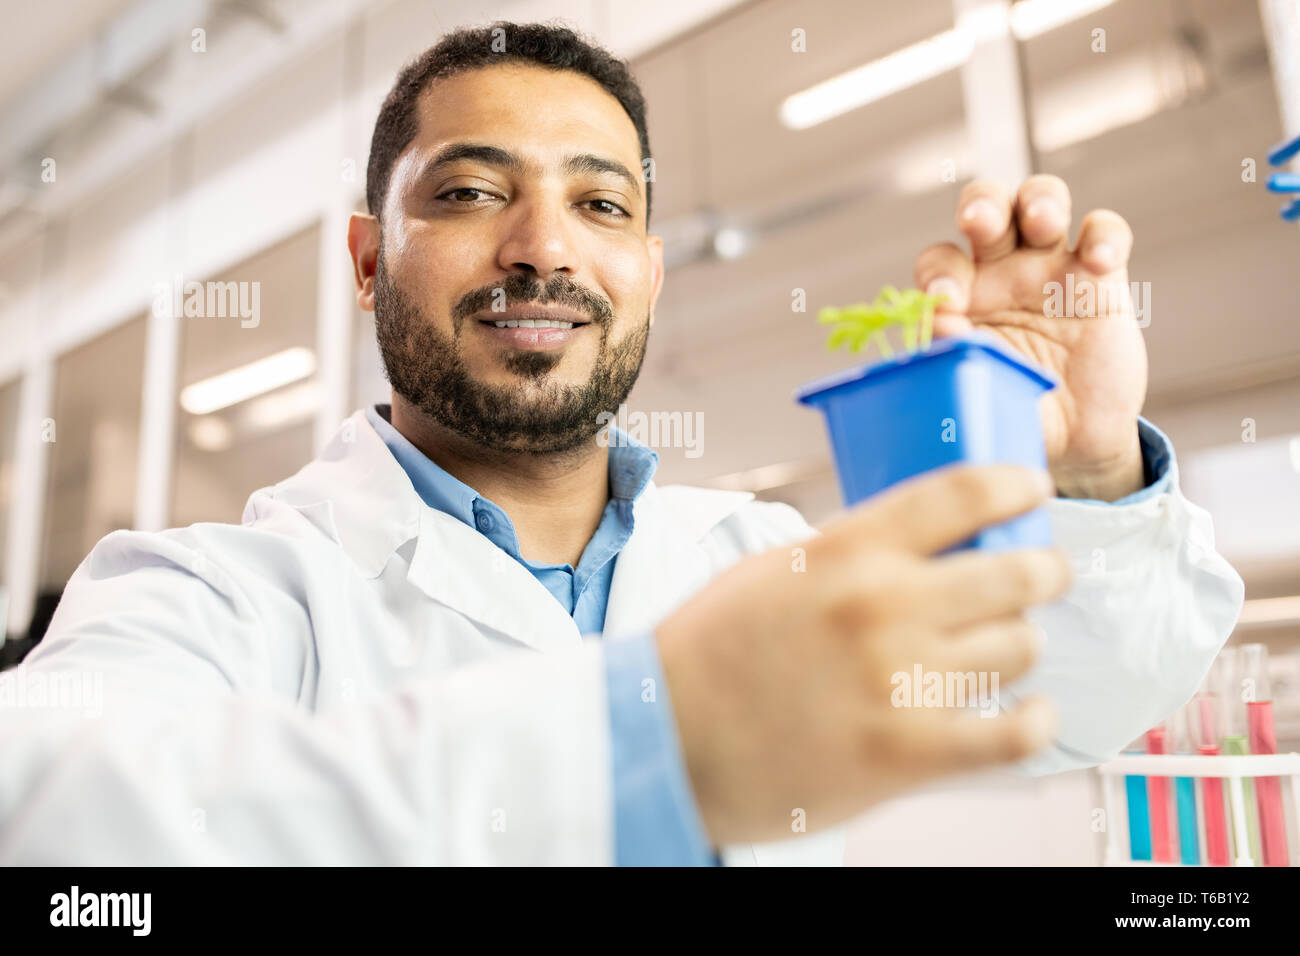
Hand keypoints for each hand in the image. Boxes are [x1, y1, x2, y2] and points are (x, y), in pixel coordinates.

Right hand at [655, 464, 1071, 846]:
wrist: (664, 739)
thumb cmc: (708, 651)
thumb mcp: (771, 569)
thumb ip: (847, 550)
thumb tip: (919, 540)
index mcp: (846, 551)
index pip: (964, 493)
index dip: (1015, 484)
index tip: (1031, 490)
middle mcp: (883, 606)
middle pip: (1017, 571)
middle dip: (1042, 571)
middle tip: (1040, 577)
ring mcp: (901, 682)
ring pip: (1020, 647)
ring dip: (1018, 646)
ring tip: (1000, 651)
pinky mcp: (908, 754)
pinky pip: (1015, 732)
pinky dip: (1034, 720)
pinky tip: (1029, 711)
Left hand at [914, 175, 1147, 500]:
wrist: (1074, 439)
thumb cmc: (1013, 408)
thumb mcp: (979, 390)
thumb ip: (955, 355)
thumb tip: (935, 322)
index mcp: (961, 295)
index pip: (941, 261)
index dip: (940, 272)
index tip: (947, 299)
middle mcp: (1000, 271)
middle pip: (988, 207)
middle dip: (983, 204)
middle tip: (979, 221)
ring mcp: (1050, 267)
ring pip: (1042, 201)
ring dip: (1040, 200)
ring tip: (1043, 222)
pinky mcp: (1100, 277)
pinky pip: (1104, 233)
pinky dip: (1104, 237)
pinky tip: (1099, 263)